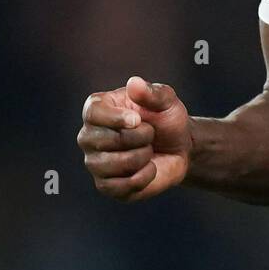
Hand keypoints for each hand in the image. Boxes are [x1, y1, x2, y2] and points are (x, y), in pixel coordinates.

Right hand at [77, 76, 191, 201]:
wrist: (180, 148)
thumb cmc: (167, 119)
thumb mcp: (166, 101)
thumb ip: (152, 93)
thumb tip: (134, 83)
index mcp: (97, 109)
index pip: (93, 114)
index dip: (117, 118)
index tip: (138, 119)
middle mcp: (89, 136)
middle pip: (107, 140)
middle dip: (141, 137)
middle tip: (150, 134)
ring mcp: (95, 163)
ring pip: (115, 164)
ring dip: (143, 157)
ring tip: (148, 150)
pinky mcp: (106, 186)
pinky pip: (122, 186)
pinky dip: (144, 177)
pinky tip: (149, 168)